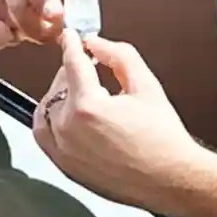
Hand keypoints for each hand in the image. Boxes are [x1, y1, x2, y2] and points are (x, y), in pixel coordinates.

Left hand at [32, 30, 204, 210]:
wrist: (171, 180)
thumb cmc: (163, 140)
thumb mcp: (146, 85)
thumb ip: (119, 56)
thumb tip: (96, 44)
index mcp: (87, 107)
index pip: (72, 63)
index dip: (72, 44)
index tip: (71, 37)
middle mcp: (69, 130)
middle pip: (57, 85)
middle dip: (72, 72)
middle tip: (88, 67)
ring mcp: (64, 151)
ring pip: (47, 110)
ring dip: (59, 96)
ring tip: (82, 93)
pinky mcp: (65, 167)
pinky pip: (45, 136)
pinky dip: (53, 121)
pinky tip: (72, 117)